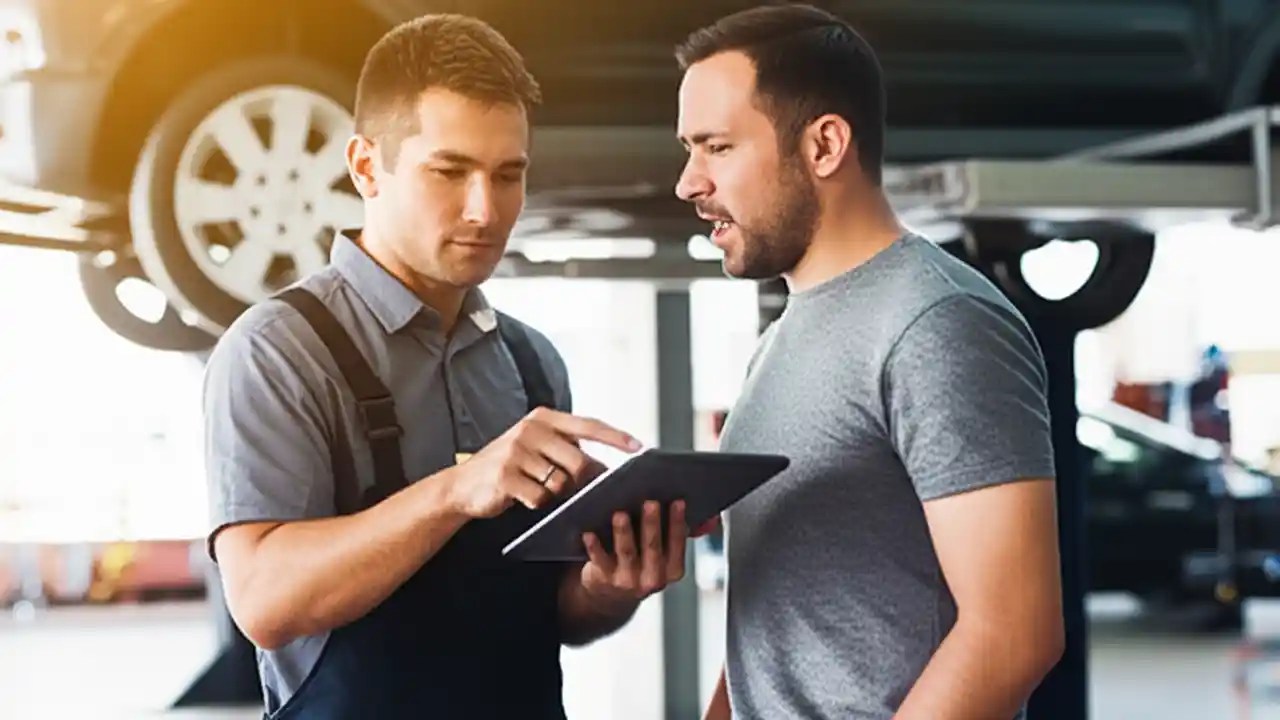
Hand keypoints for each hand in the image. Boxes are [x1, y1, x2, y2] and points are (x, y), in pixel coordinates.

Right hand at [446, 407, 639, 518]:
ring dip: (558, 495)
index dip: (615, 437)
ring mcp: (516, 452)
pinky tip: (526, 500)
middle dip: (586, 482)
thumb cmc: (510, 468)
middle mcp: (530, 429)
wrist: (463, 486)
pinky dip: (539, 504)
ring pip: (560, 483)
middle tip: (587, 494)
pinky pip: (539, 498)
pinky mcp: (505, 476)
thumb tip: (604, 469)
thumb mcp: (536, 448)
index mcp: (543, 418)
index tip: (639, 447)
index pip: (588, 425)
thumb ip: (566, 450)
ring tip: (544, 494)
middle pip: (578, 461)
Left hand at [578, 500, 688, 607]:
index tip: (678, 502)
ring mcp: (628, 581)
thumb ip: (684, 534)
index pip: (677, 543)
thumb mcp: (665, 555)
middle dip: (652, 524)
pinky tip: (589, 533)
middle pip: (652, 547)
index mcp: (671, 570)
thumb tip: (711, 517)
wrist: (610, 596)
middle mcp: (652, 578)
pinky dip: (594, 546)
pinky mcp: (604, 580)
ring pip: (627, 552)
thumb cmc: (642, 565)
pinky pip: (599, 560)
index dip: (678, 523)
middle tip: (650, 502)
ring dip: (624, 532)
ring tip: (620, 514)